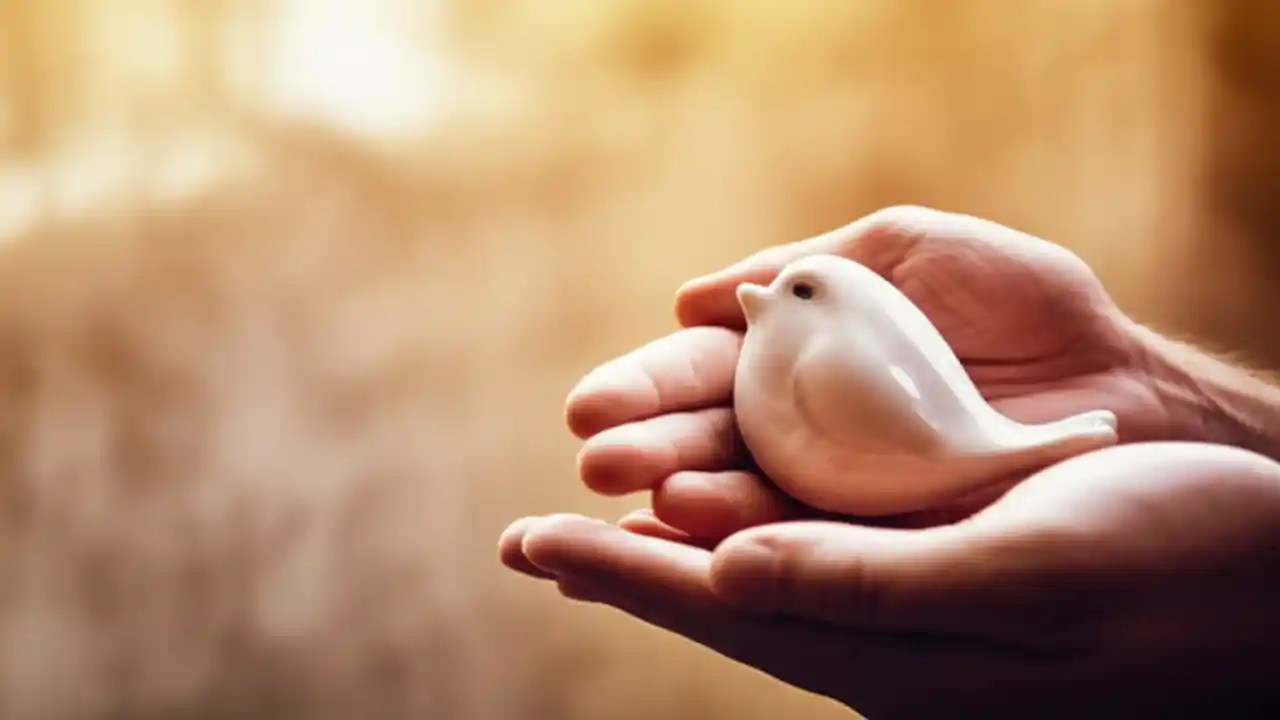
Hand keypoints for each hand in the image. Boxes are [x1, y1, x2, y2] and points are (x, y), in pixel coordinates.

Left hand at [501, 442, 1279, 717]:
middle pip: (720, 602)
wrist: (1279, 590)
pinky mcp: (949, 586)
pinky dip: (750, 537)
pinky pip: (819, 562)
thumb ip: (874, 579)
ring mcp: (917, 622)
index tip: (524, 541)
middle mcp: (887, 642)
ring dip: (672, 556)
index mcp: (891, 648)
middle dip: (620, 568)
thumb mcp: (1029, 565)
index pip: (716, 608)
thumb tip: (727, 574)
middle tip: (536, 544)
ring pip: (760, 582)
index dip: (613, 571)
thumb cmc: (1178, 567)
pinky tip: (731, 525)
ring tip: (605, 534)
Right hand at [565, 205, 1179, 538]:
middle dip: (646, 450)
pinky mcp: (883, 541)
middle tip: (600, 461)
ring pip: (745, 503)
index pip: (701, 375)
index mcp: (796, 356)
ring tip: (650, 498)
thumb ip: (810, 263)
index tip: (589, 408)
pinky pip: (810, 550)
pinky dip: (756, 552)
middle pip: (706, 442)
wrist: (1118, 382)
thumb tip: (690, 296)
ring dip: (688, 503)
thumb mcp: (906, 249)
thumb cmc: (1018, 305)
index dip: (644, 389)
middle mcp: (802, 428)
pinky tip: (710, 550)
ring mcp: (837, 491)